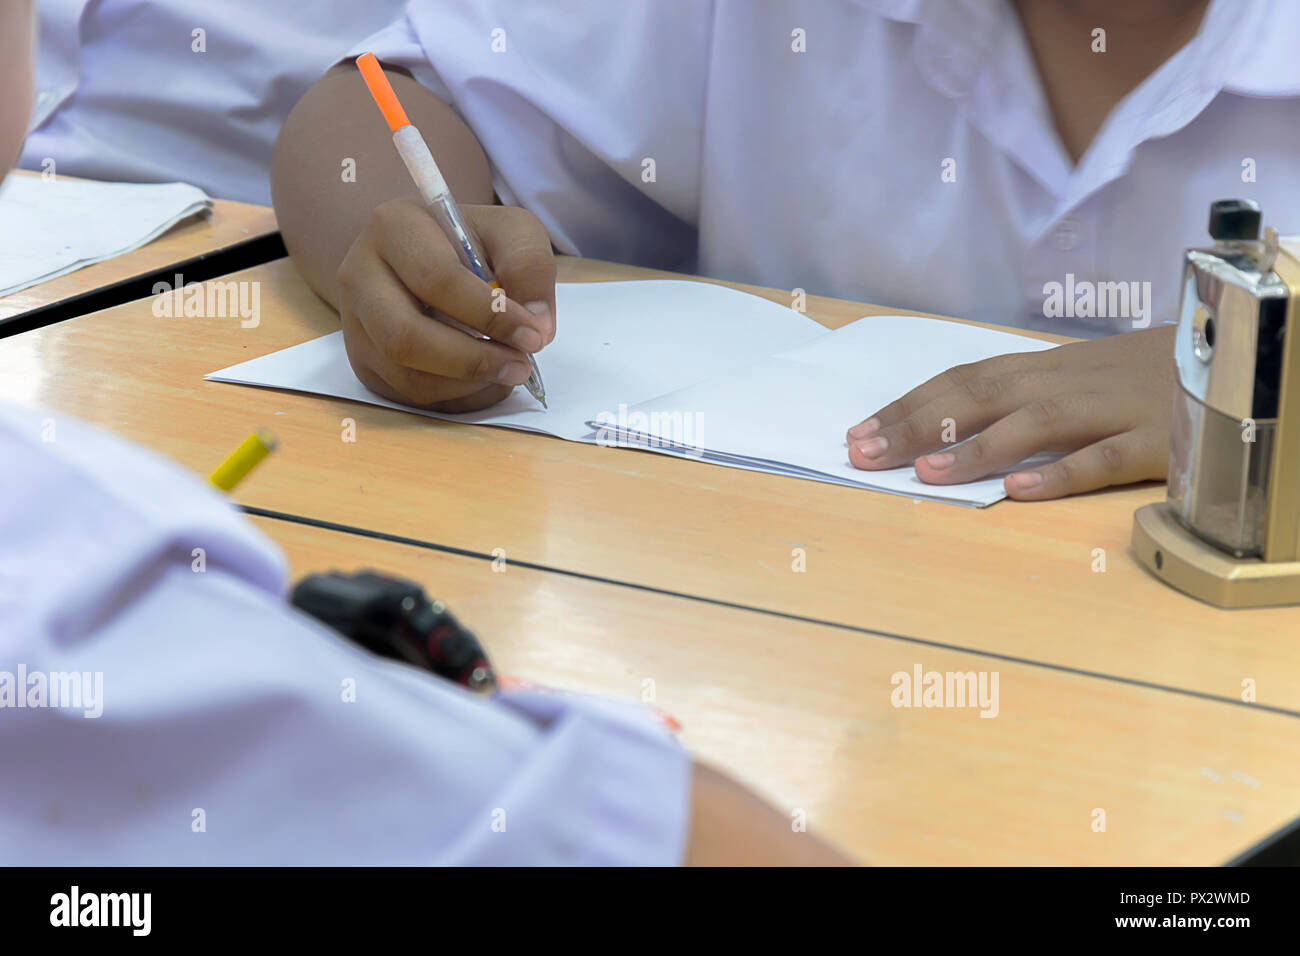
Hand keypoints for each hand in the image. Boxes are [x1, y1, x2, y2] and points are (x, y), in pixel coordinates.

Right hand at [337, 199, 556, 410]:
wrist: (431, 253)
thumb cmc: (473, 241)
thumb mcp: (511, 231)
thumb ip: (529, 266)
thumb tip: (537, 327)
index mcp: (393, 227)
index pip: (437, 280)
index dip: (490, 315)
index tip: (533, 335)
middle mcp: (359, 274)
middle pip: (406, 336)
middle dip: (473, 361)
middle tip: (520, 366)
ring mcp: (354, 322)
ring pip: (405, 374)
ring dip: (467, 385)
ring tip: (507, 372)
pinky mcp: (363, 359)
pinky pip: (407, 394)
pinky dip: (456, 397)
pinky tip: (483, 379)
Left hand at [846, 325, 1176, 499]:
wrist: (1236, 354)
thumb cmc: (1141, 375)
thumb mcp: (1074, 379)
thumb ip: (1018, 398)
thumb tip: (942, 425)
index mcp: (1044, 369)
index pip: (961, 381)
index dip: (908, 406)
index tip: (858, 434)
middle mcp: (1068, 382)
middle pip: (982, 395)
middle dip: (918, 424)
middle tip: (863, 454)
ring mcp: (1113, 409)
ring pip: (1036, 423)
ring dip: (976, 447)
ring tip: (926, 474)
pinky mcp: (1157, 441)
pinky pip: (1106, 458)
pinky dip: (1063, 472)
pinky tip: (1021, 490)